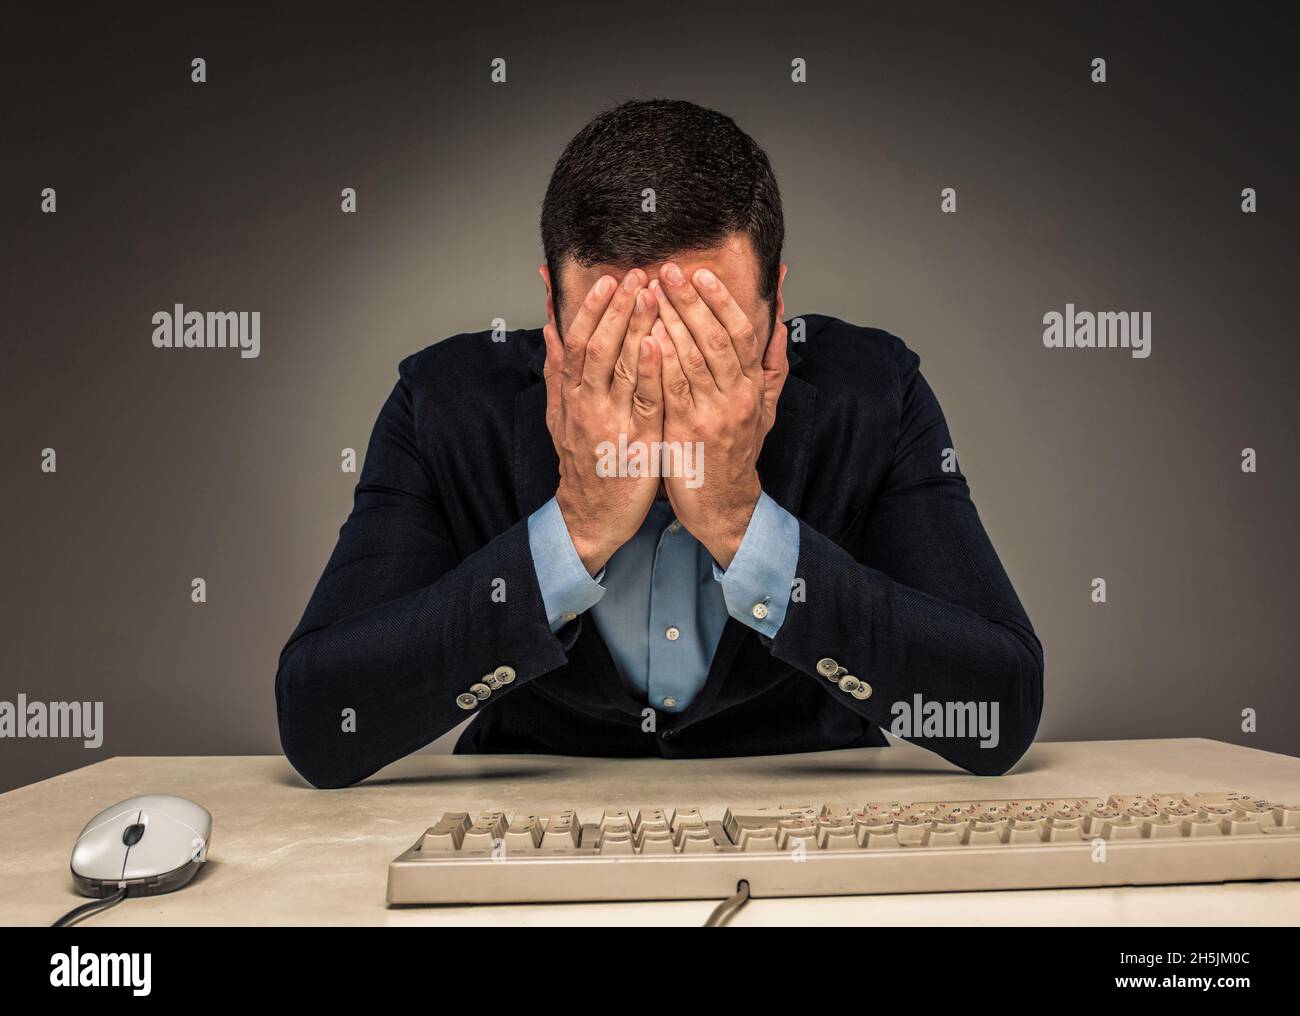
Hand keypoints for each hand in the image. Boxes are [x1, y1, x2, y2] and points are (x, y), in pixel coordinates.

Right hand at [544, 270, 662, 573]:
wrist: (593, 517)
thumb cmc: (585, 464)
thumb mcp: (561, 416)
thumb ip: (558, 372)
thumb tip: (550, 328)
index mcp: (572, 396)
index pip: (578, 342)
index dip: (592, 309)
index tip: (607, 280)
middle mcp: (588, 405)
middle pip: (597, 347)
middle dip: (616, 308)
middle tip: (635, 275)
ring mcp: (612, 423)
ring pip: (620, 367)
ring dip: (636, 328)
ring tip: (651, 294)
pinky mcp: (638, 442)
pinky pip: (645, 401)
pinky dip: (650, 370)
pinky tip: (660, 344)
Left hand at [649, 263, 788, 567]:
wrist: (723, 505)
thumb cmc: (736, 453)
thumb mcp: (764, 409)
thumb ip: (770, 365)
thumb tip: (780, 321)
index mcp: (752, 388)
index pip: (741, 333)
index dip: (722, 301)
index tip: (702, 273)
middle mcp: (735, 398)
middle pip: (716, 339)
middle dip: (691, 302)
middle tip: (668, 271)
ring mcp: (711, 415)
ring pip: (692, 359)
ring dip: (670, 322)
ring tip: (649, 294)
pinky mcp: (684, 433)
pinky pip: (670, 390)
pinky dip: (658, 361)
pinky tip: (642, 337)